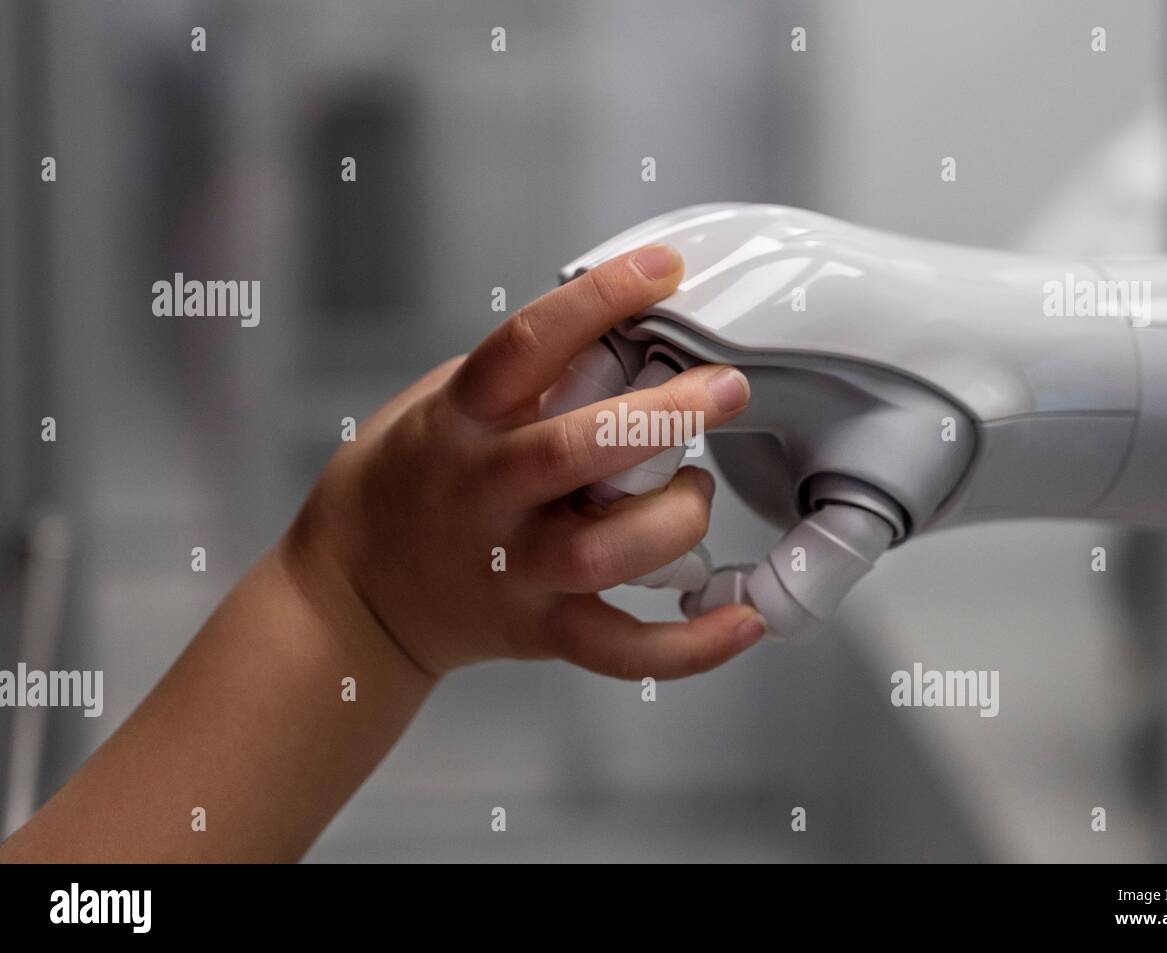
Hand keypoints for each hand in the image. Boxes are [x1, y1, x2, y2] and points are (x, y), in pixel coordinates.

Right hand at [282, 243, 765, 680]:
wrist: (355, 591)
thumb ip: (522, 378)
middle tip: (726, 387)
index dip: (599, 298)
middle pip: (577, 450)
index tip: (665, 268)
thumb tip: (625, 333)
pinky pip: (620, 648)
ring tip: (696, 490)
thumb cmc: (411, 480)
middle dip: (662, 416)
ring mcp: (512, 567)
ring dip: (675, 517)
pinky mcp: (538, 629)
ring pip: (605, 552)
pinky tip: (744, 620)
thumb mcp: (442, 403)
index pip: (529, 344)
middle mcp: (485, 493)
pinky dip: (690, 646)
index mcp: (461, 420)